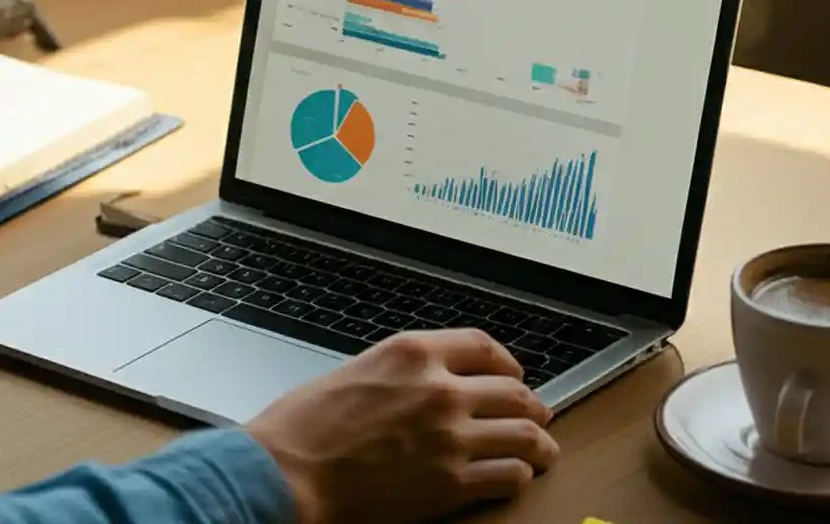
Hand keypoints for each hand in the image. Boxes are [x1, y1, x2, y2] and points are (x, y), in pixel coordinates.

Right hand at [247, 330, 557, 522]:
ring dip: (538, 444)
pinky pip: (509, 475)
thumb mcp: (355, 371)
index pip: (484, 346)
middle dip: (531, 406)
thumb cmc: (303, 426)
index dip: (509, 363)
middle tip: (535, 417)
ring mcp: (450, 436)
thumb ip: (402, 373)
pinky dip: (518, 476)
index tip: (513, 375)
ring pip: (525, 434)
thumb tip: (429, 384)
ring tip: (541, 452)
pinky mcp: (451, 482)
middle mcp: (440, 388)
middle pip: (515, 391)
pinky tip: (513, 478)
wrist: (287, 473)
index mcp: (413, 352)